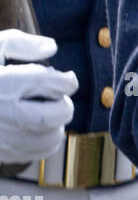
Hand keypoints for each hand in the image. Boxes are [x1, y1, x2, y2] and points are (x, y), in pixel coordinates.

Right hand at [0, 30, 77, 165]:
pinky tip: (41, 131)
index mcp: (4, 83)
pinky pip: (30, 155)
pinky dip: (44, 145)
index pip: (49, 83)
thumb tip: (52, 47)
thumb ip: (21, 43)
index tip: (68, 79)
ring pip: (43, 141)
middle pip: (49, 116)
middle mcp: (2, 111)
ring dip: (57, 128)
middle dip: (64, 107)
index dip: (67, 81)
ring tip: (53, 115)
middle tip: (61, 99)